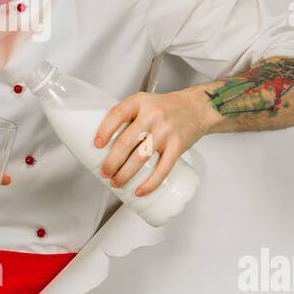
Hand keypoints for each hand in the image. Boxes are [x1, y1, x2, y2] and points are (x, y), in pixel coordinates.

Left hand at [93, 87, 207, 197]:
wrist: (197, 108)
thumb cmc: (166, 108)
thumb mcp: (144, 103)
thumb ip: (127, 118)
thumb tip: (104, 144)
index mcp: (139, 102)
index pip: (117, 114)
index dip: (104, 131)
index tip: (96, 145)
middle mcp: (152, 115)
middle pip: (126, 142)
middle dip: (112, 162)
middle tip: (104, 172)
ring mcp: (166, 131)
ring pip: (140, 158)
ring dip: (125, 174)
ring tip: (116, 182)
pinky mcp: (178, 146)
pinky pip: (163, 169)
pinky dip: (150, 183)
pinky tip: (140, 191)